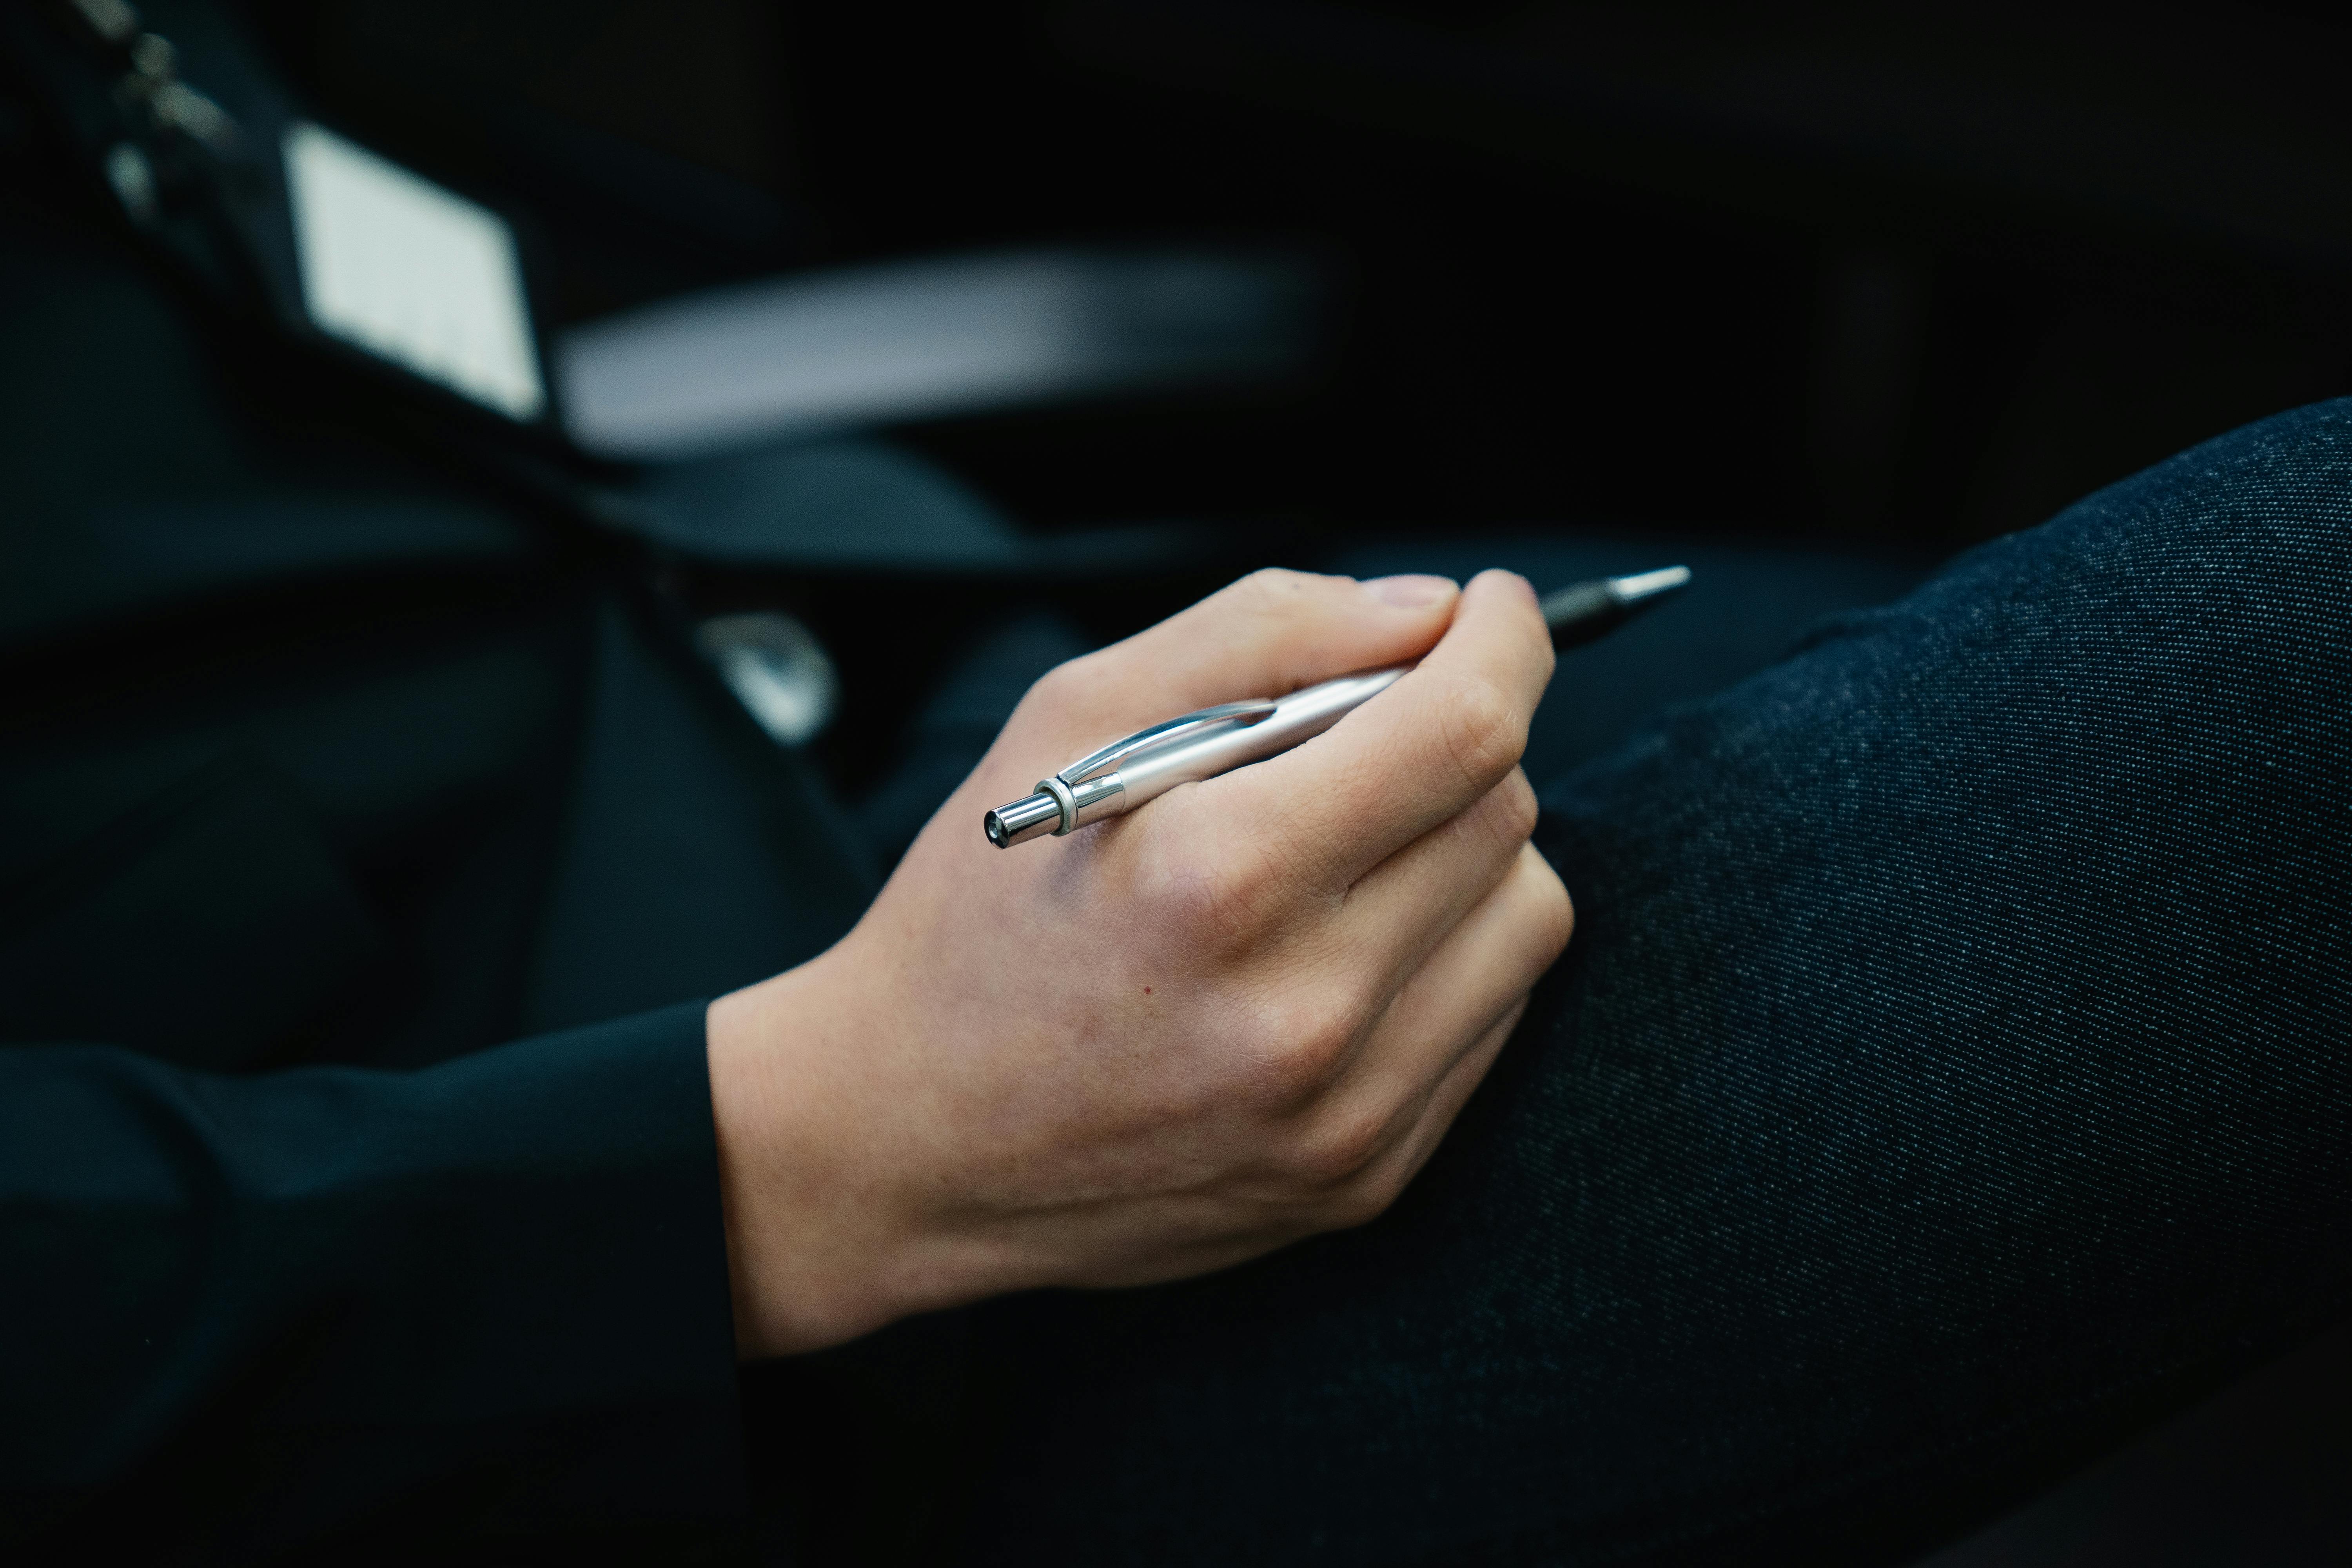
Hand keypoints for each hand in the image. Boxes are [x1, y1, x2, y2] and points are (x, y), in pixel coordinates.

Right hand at [707, 569, 1572, 1355]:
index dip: (1506, 641)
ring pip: (1528, 917)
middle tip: (1371, 735)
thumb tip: (1429, 612)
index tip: (1494, 609)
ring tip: (1351, 852)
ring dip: (1470, 851)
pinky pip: (1493, 1019)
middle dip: (1462, 739)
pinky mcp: (1365, 1179)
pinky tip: (1341, 947)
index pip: (1465, 730)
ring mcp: (1344, 1116)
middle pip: (1505, 812)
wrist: (908, 1139)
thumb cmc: (982, 906)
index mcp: (1219, 878)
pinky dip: (1448, 953)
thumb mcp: (1070, 716)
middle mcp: (1302, 1012)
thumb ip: (1262, 632)